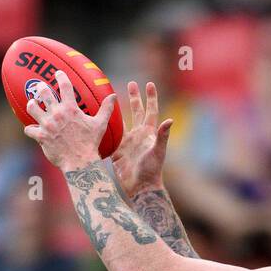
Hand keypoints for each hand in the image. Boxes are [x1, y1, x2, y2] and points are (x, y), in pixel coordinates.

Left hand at [24, 70, 115, 170]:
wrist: (80, 162)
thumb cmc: (90, 143)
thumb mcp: (100, 125)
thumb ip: (106, 109)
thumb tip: (113, 96)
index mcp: (71, 109)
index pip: (64, 86)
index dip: (60, 77)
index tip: (57, 73)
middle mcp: (57, 114)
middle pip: (43, 93)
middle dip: (40, 88)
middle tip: (40, 88)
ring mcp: (48, 125)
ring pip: (32, 108)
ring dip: (31, 105)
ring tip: (32, 105)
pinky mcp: (41, 136)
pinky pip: (29, 130)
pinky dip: (30, 129)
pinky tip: (31, 130)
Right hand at [111, 80, 172, 198]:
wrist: (140, 188)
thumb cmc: (151, 171)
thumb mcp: (157, 152)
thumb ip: (162, 136)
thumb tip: (170, 120)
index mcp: (148, 133)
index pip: (150, 110)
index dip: (150, 97)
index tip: (149, 84)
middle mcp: (138, 135)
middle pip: (137, 112)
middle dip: (135, 98)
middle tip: (132, 83)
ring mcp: (128, 143)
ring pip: (123, 122)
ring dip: (119, 110)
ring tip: (113, 98)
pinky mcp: (118, 152)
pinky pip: (112, 136)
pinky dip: (107, 128)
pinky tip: (100, 120)